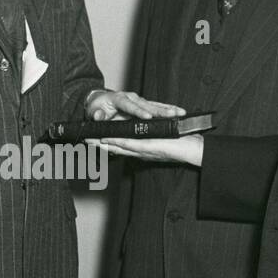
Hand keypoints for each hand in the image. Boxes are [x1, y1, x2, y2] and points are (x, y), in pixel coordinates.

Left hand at [84, 90, 184, 121]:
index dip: (139, 111)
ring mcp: (138, 100)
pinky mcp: (143, 104)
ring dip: (168, 109)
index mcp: (119, 98)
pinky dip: (168, 109)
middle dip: (160, 110)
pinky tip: (178, 112)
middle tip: (172, 114)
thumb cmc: (98, 107)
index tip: (148, 117)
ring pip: (155, 105)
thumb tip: (99, 116)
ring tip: (180, 113)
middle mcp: (131, 97)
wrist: (100, 101)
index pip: (130, 106)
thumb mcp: (94, 111)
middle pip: (147, 104)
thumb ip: (97, 115)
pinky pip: (157, 107)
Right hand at [89, 133, 203, 165]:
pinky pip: (128, 144)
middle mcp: (140, 151)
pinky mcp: (146, 147)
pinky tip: (105, 139)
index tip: (96, 139)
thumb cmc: (181, 144)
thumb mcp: (165, 136)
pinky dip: (115, 142)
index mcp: (143, 149)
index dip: (108, 143)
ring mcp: (142, 150)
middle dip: (99, 144)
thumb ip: (154, 132)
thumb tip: (149, 125)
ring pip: (117, 146)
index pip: (122, 146)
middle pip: (115, 148)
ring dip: (102, 143)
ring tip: (89, 141)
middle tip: (85, 141)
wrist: (192, 150)